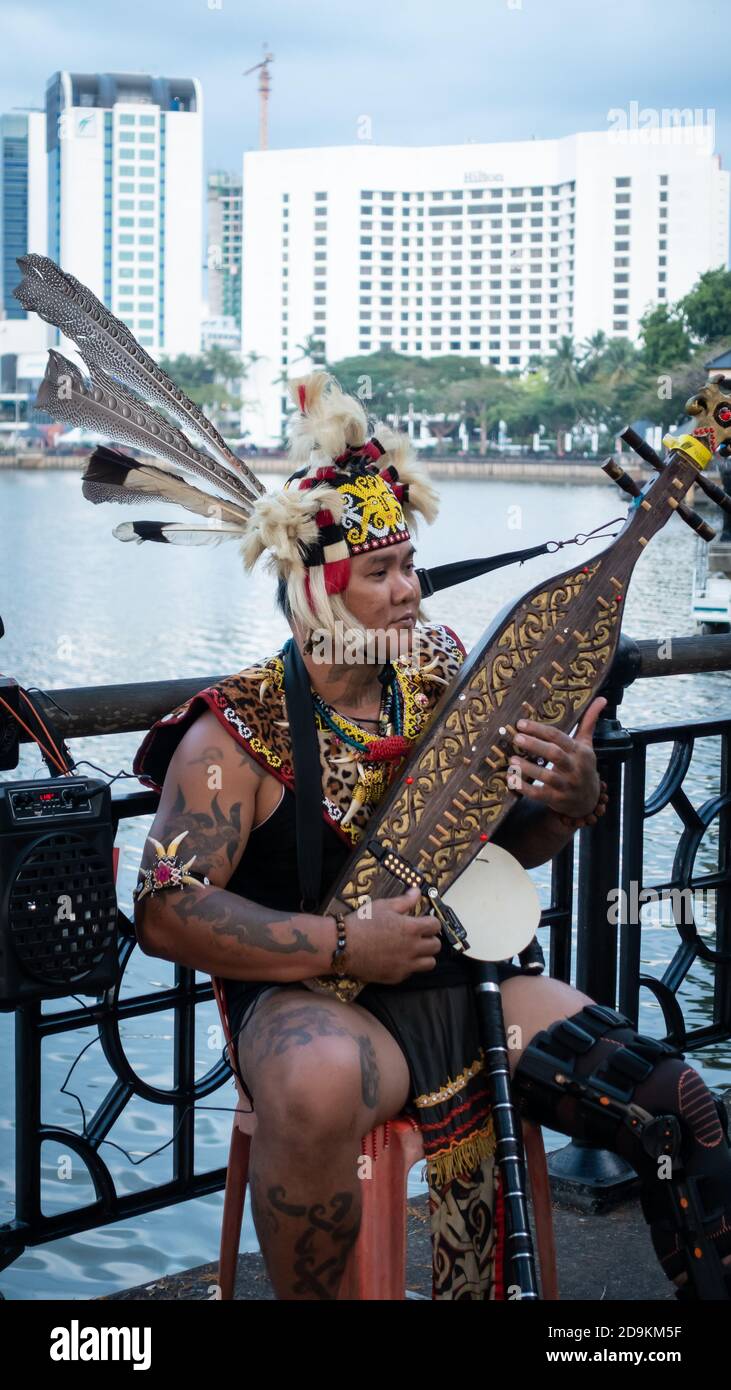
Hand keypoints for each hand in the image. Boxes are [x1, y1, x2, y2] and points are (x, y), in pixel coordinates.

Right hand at [341, 887, 440, 984]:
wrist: (343, 945)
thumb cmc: (362, 923)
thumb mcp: (383, 906)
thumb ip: (405, 900)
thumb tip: (417, 892)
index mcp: (411, 928)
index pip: (435, 926)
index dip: (432, 922)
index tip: (426, 921)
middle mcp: (412, 948)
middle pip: (436, 946)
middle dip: (430, 938)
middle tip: (420, 935)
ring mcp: (405, 965)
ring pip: (429, 963)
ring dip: (425, 955)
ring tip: (414, 949)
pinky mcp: (396, 977)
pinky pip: (412, 972)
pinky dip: (409, 966)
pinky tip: (399, 958)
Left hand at [507, 696, 606, 819]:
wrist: (588, 800)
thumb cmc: (583, 766)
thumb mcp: (587, 744)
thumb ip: (589, 721)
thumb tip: (602, 698)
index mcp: (579, 752)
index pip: (559, 737)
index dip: (540, 730)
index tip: (521, 723)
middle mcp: (574, 768)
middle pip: (555, 754)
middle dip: (535, 745)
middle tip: (516, 738)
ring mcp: (566, 785)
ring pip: (547, 777)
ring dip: (528, 768)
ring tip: (512, 760)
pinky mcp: (557, 799)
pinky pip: (539, 794)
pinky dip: (525, 788)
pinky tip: (512, 779)